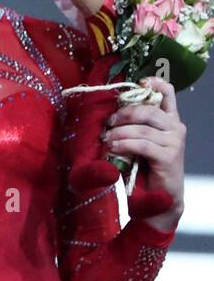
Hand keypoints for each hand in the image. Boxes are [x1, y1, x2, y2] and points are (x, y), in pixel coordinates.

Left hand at [101, 76, 185, 231]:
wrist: (158, 199)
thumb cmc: (144, 168)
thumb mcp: (137, 141)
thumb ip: (132, 126)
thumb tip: (110, 114)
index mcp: (169, 120)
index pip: (167, 94)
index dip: (155, 84)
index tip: (140, 81)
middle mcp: (175, 127)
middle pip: (148, 109)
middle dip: (123, 114)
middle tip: (108, 124)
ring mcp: (174, 142)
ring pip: (142, 128)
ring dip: (119, 132)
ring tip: (106, 140)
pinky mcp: (169, 157)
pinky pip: (142, 144)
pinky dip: (124, 144)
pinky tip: (113, 148)